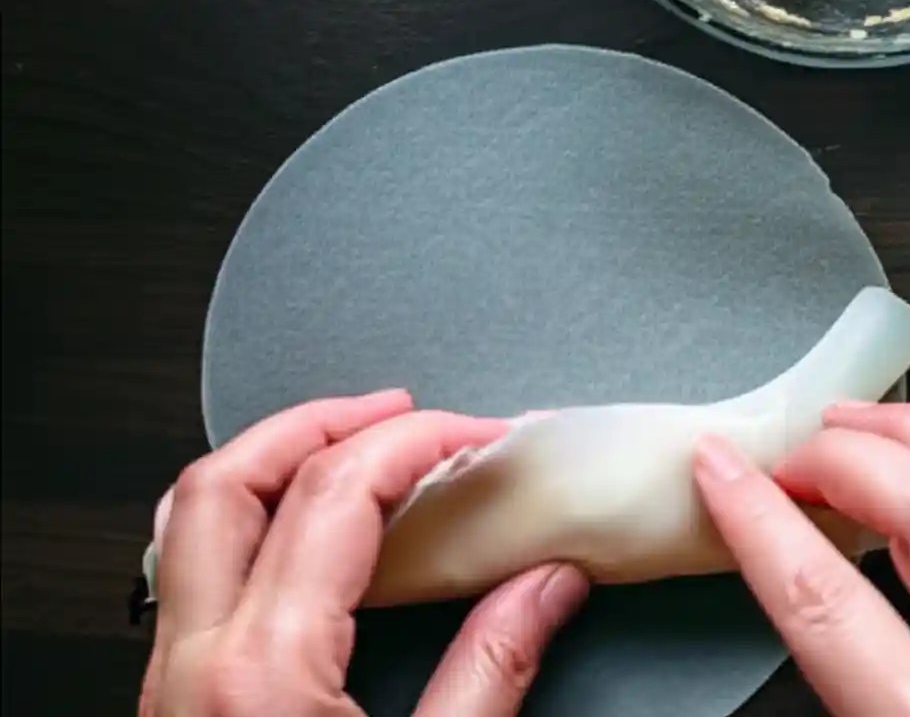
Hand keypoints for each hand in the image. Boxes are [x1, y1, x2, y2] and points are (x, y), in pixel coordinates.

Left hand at [140, 390, 588, 716]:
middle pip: (230, 478)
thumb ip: (494, 670)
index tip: (475, 435)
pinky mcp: (175, 702)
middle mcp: (196, 663)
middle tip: (401, 411)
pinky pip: (195, 570)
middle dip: (320, 422)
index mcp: (263, 673)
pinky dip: (253, 519)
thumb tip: (547, 585)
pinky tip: (308, 536)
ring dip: (273, 460)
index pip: (336, 496)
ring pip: (193, 517)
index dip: (416, 444)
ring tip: (351, 447)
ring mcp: (171, 681)